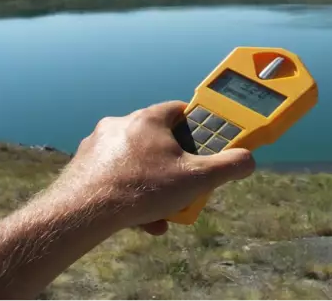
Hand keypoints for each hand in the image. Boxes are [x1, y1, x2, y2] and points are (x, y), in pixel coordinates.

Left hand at [53, 101, 255, 233]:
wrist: (82, 212)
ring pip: (135, 163)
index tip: (205, 143)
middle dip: (174, 165)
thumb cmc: (141, 189)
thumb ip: (228, 166)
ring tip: (161, 213)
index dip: (197, 125)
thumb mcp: (196, 179)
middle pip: (158, 140)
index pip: (179, 110)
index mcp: (147, 119)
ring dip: (152, 185)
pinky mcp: (83, 168)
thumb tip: (249, 160)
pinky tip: (138, 220)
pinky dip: (129, 196)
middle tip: (184, 184)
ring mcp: (97, 146)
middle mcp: (120, 126)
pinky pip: (114, 177)